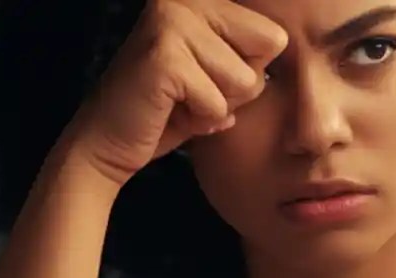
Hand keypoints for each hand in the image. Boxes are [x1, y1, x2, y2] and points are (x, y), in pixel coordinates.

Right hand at [69, 0, 287, 185]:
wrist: (108, 145)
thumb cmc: (167, 113)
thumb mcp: (216, 79)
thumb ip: (246, 60)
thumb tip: (287, 47)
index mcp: (201, 2)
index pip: (273, 37)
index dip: (249, 71)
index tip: (207, 79)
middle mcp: (185, 1)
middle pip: (266, 52)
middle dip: (238, 88)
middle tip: (193, 93)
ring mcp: (172, 22)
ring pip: (246, 81)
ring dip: (218, 105)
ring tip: (181, 102)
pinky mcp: (165, 56)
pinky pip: (220, 103)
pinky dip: (200, 120)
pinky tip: (170, 113)